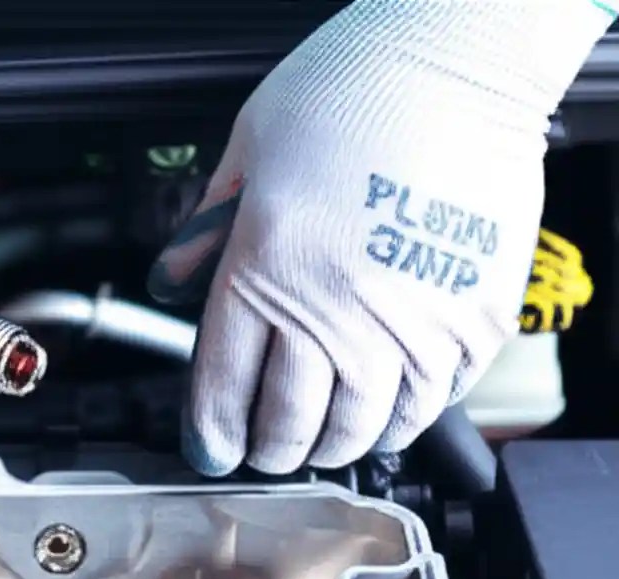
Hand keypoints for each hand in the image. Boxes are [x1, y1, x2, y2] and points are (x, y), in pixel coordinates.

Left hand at [148, 1, 612, 475]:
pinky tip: (385, 412)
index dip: (211, 433)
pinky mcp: (473, 322)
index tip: (210, 449)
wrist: (462, 62)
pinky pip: (431, 403)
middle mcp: (335, 308)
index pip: (222, 385)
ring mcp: (410, 322)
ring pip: (362, 427)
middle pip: (289, 421)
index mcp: (265, 266)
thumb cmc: (352, 88)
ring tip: (320, 442)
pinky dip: (402, 421)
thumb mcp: (247, 149)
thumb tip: (171, 281)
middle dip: (267, 449)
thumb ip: (205, 229)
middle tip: (263, 450)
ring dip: (332, 446)